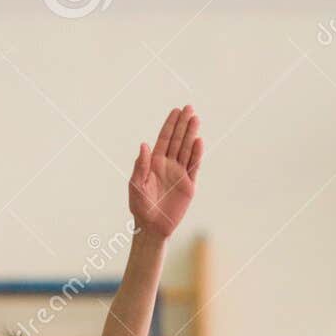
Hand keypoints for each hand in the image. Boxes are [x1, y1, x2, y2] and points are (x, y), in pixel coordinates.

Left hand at [128, 104, 202, 239]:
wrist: (152, 228)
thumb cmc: (140, 207)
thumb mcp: (136, 186)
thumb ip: (140, 166)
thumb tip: (144, 145)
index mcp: (154, 163)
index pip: (164, 140)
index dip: (170, 125)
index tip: (175, 110)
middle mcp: (168, 166)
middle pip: (177, 141)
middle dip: (183, 124)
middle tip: (189, 108)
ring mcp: (179, 174)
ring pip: (187, 150)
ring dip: (191, 134)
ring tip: (195, 119)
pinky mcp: (189, 185)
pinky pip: (194, 166)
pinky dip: (196, 154)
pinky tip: (198, 141)